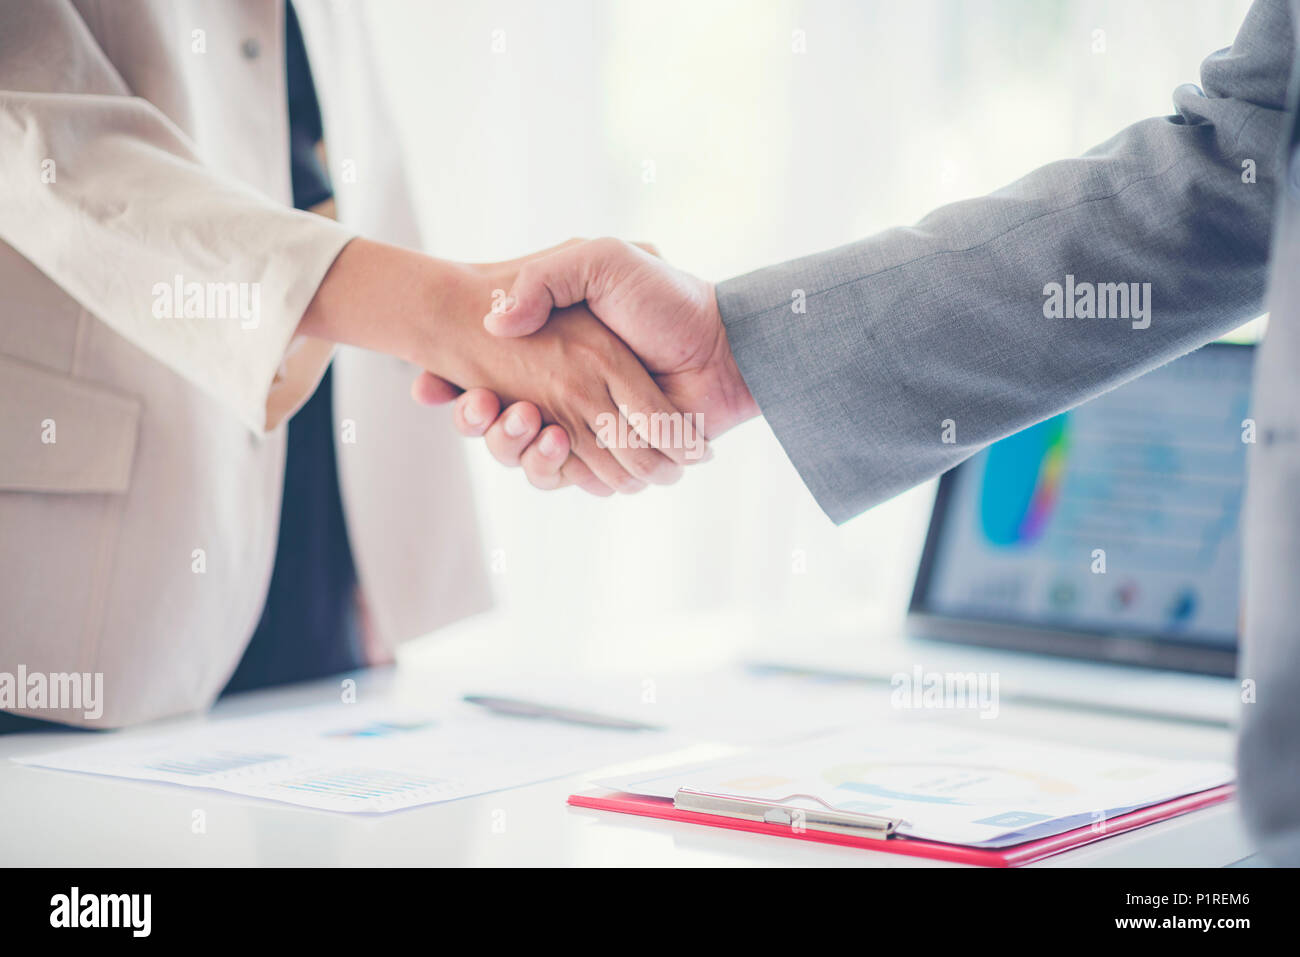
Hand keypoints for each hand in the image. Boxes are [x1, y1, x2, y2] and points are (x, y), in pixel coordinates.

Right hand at [300, 238, 693, 492]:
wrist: (723, 347)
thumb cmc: (666, 299)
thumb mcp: (603, 261)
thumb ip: (546, 279)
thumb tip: (495, 322)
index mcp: (545, 350)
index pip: (476, 372)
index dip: (444, 385)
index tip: (425, 387)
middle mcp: (554, 392)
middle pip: (487, 422)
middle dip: (472, 418)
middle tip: (476, 402)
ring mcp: (579, 430)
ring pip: (517, 455)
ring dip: (508, 444)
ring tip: (523, 421)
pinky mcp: (605, 462)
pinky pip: (561, 478)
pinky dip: (551, 466)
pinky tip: (554, 442)